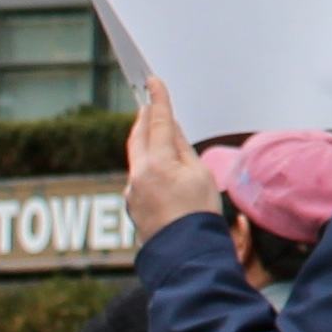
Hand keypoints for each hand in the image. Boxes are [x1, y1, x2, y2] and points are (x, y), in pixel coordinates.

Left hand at [125, 81, 220, 240]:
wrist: (184, 251)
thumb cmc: (198, 211)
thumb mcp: (199, 173)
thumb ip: (181, 148)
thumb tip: (169, 128)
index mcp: (156, 163)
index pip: (157, 122)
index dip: (158, 99)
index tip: (152, 79)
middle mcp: (137, 175)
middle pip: (138, 137)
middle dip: (144, 117)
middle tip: (149, 100)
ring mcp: (131, 190)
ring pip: (136, 156)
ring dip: (145, 139)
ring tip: (155, 129)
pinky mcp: (132, 203)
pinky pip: (138, 174)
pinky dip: (146, 162)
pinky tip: (159, 164)